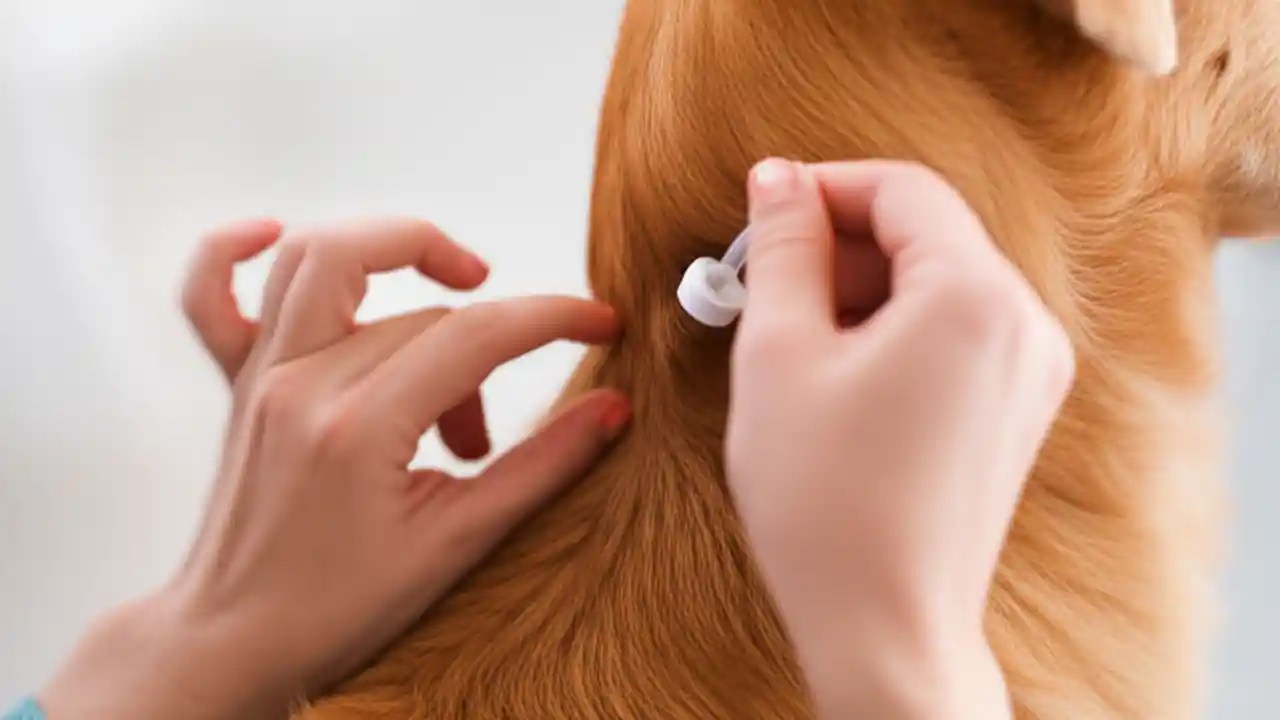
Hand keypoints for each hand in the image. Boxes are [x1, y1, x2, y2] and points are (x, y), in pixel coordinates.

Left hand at [41, 217, 630, 719]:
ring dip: (397, 249)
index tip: (601, 324)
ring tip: (453, 288)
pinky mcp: (239, 384)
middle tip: (495, 407)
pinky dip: (234, 248)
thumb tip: (613, 409)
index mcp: (358, 428)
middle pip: (419, 310)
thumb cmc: (338, 609)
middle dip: (487, 343)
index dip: (552, 316)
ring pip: (322, 257)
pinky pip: (212, 292)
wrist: (237, 642)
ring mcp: (261, 377)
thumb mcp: (456, 546)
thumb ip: (541, 468)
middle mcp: (301, 385)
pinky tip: (273, 233)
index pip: (476, 333)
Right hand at [726, 160, 1073, 717]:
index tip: (760, 213)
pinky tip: (834, 369)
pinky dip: (893, 328)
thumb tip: (776, 180)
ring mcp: (1030, 372)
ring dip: (861, 286)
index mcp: (974, 298)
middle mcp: (1024, 325)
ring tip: (789, 331)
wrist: (885, 630)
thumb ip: (780, 250)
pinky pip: (955, 333)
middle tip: (760, 279)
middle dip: (838, 242)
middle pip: (926, 234)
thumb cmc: (825, 504)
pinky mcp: (1015, 412)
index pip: (902, 190)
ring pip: (939, 283)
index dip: (822, 188)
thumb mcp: (778, 356)